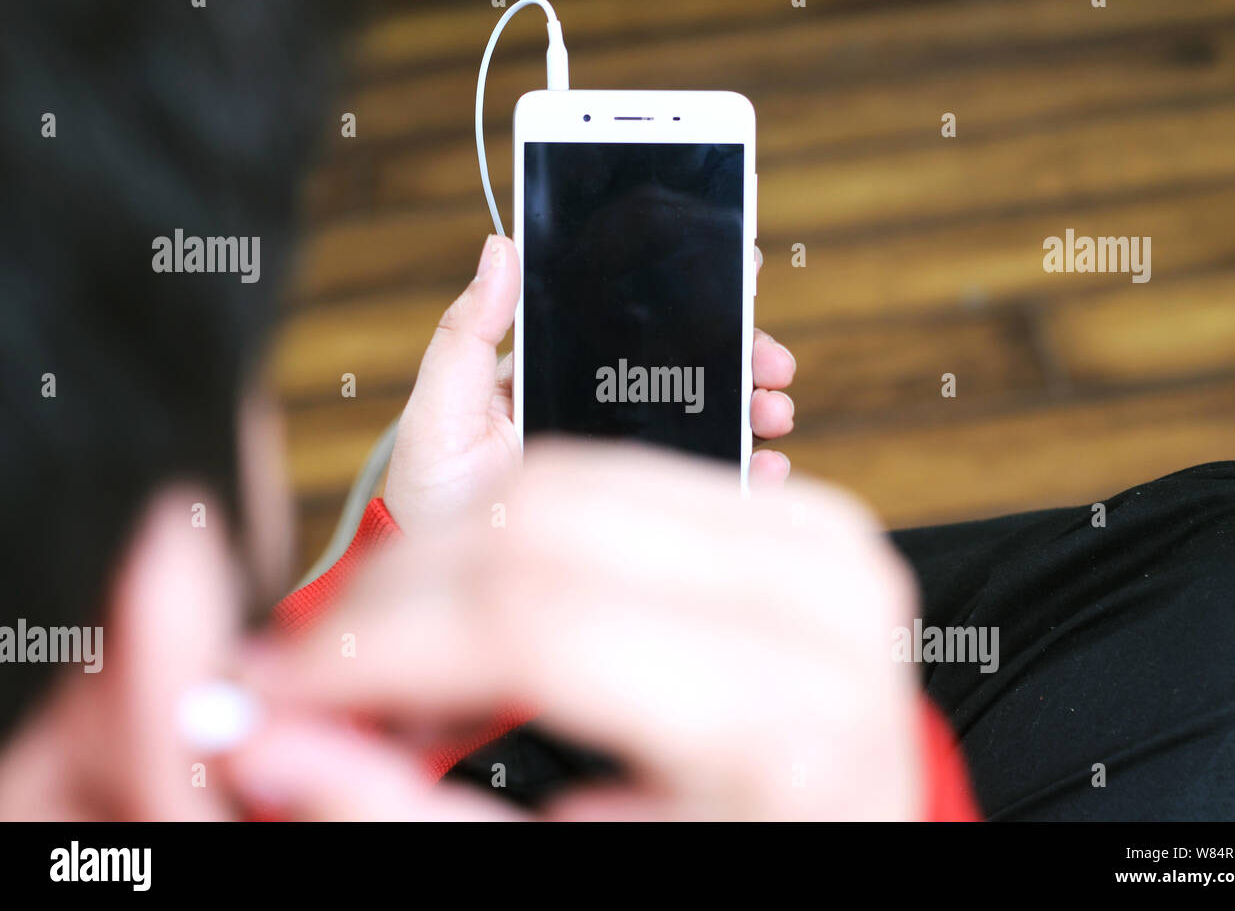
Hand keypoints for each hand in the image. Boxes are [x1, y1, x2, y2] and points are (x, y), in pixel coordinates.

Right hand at [233, 443, 922, 820]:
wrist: (855, 844)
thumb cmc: (740, 857)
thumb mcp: (584, 872)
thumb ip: (420, 816)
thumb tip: (271, 745)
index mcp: (785, 724)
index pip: (533, 623)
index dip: (375, 641)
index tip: (277, 676)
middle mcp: (820, 609)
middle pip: (542, 527)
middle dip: (395, 587)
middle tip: (317, 658)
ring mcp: (822, 543)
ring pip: (569, 477)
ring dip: (449, 550)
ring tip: (397, 636)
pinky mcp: (804, 514)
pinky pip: (620, 473)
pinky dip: (522, 522)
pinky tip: (482, 596)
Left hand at [383, 235, 797, 533]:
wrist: (441, 604)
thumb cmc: (433, 504)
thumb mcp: (438, 413)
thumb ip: (465, 337)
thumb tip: (501, 247)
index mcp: (559, 374)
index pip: (628, 321)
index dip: (685, 296)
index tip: (735, 271)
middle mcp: (600, 411)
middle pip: (683, 366)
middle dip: (738, 353)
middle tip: (771, 358)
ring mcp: (627, 463)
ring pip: (706, 419)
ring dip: (752, 405)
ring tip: (774, 411)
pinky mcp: (644, 515)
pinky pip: (705, 485)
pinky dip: (748, 474)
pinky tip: (766, 468)